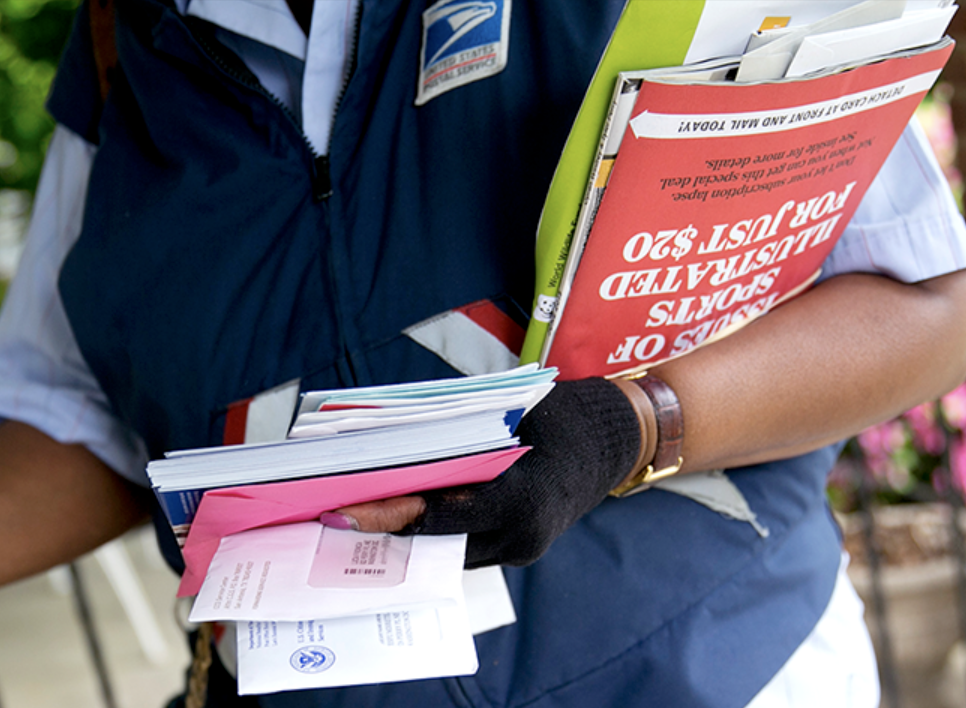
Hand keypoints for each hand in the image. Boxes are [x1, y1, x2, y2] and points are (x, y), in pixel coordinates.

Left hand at [330, 378, 642, 567]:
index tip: (343, 514)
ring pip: (446, 552)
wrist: (611, 442)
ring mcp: (521, 551)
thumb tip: (390, 448)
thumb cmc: (559, 416)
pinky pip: (463, 548)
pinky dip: (430, 535)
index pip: (442, 514)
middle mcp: (522, 537)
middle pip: (436, 542)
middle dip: (383, 531)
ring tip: (351, 522)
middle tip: (332, 521)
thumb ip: (457, 440)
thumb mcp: (508, 415)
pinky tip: (395, 522)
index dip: (389, 515)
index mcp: (523, 499)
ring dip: (403, 538)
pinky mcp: (517, 552)